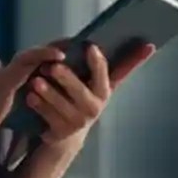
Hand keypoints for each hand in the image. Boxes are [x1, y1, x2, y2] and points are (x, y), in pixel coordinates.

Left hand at [26, 41, 155, 144]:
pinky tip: (30, 97)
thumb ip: (112, 63)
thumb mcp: (93, 80)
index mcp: (104, 90)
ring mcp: (78, 122)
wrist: (65, 133)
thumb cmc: (80, 96)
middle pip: (81, 92)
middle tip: (53, 66)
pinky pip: (48, 119)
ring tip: (36, 81)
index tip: (90, 47)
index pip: (108, 74)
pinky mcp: (61, 133)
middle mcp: (94, 107)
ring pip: (62, 107)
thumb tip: (147, 44)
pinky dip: (39, 107)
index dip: (99, 62)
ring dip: (49, 94)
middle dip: (67, 79)